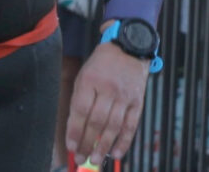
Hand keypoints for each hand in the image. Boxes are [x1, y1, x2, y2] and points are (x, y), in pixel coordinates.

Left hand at [66, 40, 151, 165]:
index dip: (75, 130)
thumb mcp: (84, 75)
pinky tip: (116, 153)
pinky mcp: (138, 102)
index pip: (80, 110)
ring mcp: (124, 96)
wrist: (128, 49)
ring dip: (103, 146)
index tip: (70, 146)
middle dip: (87, 142)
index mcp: (89, 80)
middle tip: (81, 158)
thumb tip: (76, 128)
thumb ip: (80, 99)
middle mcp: (108, 89)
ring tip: (95, 159)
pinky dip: (124, 141)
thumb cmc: (100, 65)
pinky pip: (131, 125)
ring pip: (113, 126)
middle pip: (96, 121)